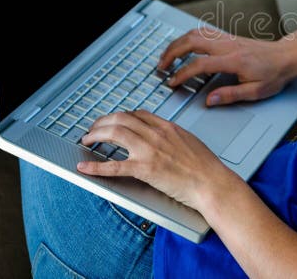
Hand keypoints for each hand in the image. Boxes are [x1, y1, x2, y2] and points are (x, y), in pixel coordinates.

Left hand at [76, 110, 239, 210]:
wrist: (212, 182)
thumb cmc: (206, 167)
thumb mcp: (190, 141)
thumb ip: (172, 136)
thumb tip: (162, 137)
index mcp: (168, 127)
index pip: (138, 114)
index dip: (121, 116)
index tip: (113, 121)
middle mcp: (156, 134)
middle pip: (122, 118)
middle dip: (103, 121)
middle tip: (94, 128)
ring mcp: (149, 150)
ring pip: (114, 133)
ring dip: (96, 134)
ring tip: (87, 139)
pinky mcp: (145, 169)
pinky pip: (114, 166)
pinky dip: (96, 167)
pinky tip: (84, 167)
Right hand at [158, 29, 296, 105]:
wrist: (288, 56)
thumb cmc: (276, 74)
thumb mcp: (257, 91)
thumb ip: (232, 95)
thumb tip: (210, 100)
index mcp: (234, 60)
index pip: (199, 64)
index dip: (182, 73)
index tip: (172, 82)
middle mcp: (228, 46)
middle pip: (191, 42)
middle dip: (171, 53)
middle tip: (161, 67)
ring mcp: (228, 39)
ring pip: (195, 33)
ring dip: (177, 43)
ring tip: (167, 57)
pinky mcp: (228, 37)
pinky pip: (203, 32)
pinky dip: (188, 38)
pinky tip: (183, 46)